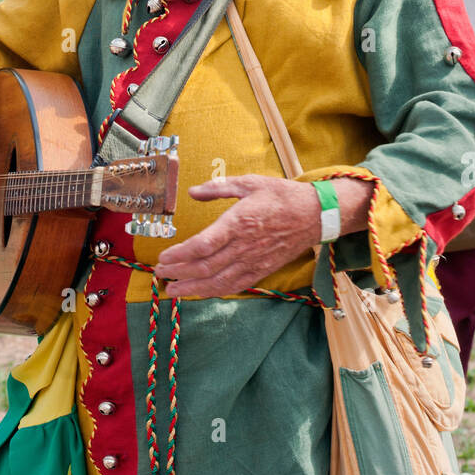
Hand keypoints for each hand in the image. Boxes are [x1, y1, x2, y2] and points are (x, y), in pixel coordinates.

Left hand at [154, 174, 320, 297]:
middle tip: (160, 275)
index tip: (164, 257)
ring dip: (192, 288)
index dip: (180, 255)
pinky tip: (201, 292)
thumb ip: (218, 187)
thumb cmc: (281, 196)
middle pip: (204, 267)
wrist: (314, 215)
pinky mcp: (262, 271)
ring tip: (173, 290)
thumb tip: (192, 191)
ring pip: (217, 282)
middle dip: (178, 274)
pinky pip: (235, 286)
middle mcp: (243, 247)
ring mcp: (253, 262)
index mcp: (238, 223)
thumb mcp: (249, 182)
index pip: (202, 246)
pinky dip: (215, 292)